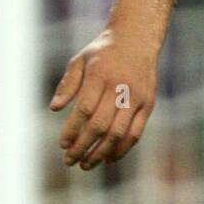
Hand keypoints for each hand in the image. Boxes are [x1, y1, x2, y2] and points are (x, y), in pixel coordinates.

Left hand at [51, 27, 159, 168]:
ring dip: (101, 153)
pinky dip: (122, 148)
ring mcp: (137, 98)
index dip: (73, 130)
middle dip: (83, 146)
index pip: (84, 110)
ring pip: (119, 133)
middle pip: (100, 125)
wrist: (137, 39)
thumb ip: (68, 84)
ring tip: (86, 164)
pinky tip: (108, 158)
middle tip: (69, 160)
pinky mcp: (149, 105)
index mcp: (99, 76)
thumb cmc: (102, 52)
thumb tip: (54, 108)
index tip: (62, 145)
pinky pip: (136, 132)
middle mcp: (120, 88)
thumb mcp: (79, 60)